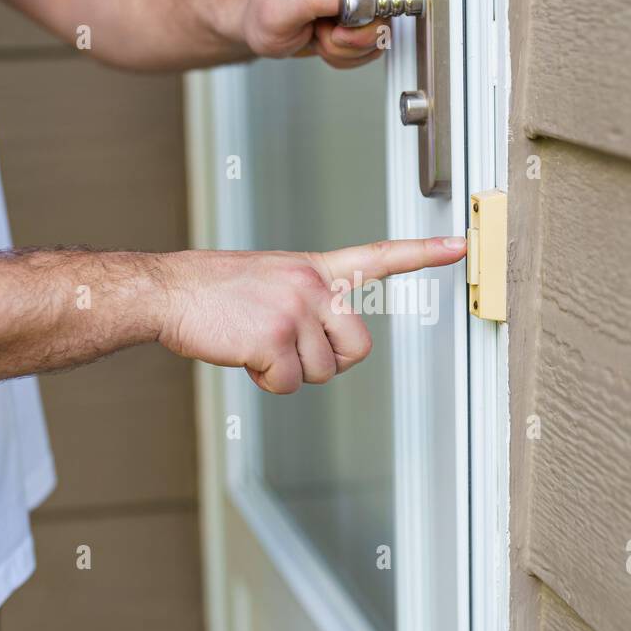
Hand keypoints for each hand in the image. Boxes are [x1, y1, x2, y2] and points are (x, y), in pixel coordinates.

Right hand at [157, 237, 466, 392]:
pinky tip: (243, 353)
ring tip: (255, 341)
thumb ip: (308, 296)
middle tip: (291, 349)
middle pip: (358, 347)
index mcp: (315, 268)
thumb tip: (326, 336)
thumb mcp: (271, 276)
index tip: (461, 246)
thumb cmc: (214, 289)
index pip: (380, 257)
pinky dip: (265, 382)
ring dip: (288, 371)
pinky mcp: (273, 338)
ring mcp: (295, 311)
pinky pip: (288, 384)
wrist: (168, 290)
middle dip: (329, 360)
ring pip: (321, 372)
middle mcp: (312, 285)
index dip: (424, 255)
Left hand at [241, 0, 388, 68]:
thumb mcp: (278, 8)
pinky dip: (348, 55)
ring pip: (377, 38)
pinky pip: (370, 46)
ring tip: (320, 37)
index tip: (333, 30)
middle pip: (382, 21)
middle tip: (322, 35)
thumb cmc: (263, 15)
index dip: (360, 24)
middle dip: (350, 43)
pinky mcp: (362, 16)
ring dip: (347, 51)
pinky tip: (327, 42)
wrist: (259, 25)